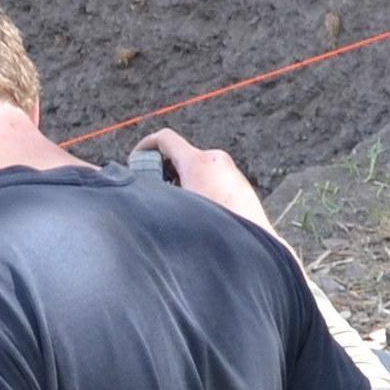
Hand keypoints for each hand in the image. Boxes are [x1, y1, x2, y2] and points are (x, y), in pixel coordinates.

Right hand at [136, 129, 272, 233]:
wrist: (255, 249)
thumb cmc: (216, 236)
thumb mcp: (174, 213)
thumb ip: (154, 195)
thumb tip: (140, 192)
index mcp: (198, 162)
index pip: (165, 139)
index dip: (144, 147)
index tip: (134, 161)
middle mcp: (217, 160)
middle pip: (180, 156)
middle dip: (163, 171)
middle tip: (153, 193)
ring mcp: (231, 172)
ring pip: (196, 169)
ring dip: (181, 182)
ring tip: (177, 208)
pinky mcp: (240, 185)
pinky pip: (212, 179)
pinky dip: (198, 188)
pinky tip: (197, 214)